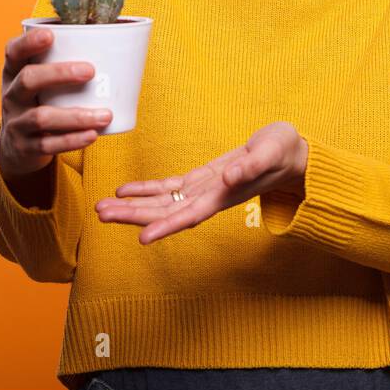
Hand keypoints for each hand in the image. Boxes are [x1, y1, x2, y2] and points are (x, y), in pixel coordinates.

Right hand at [0, 27, 112, 179]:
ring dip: (76, 116)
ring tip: (105, 115)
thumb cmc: (40, 103)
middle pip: (28, 80)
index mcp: (14, 74)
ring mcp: (16, 123)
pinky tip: (93, 135)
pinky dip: (72, 140)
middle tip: (91, 71)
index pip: (13, 52)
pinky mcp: (25, 147)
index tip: (50, 34)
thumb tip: (113, 44)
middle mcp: (11, 96)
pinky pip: (48, 145)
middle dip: (59, 74)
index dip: (28, 42)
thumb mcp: (40, 84)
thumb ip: (63, 65)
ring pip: (41, 118)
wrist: (16, 148)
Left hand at [95, 121, 308, 244]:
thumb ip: (253, 164)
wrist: (289, 154)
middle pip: (166, 212)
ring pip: (162, 203)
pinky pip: (168, 187)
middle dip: (134, 215)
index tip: (143, 238)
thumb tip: (228, 177)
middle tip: (100, 214)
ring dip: (132, 206)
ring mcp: (203, 190)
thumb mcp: (272, 150)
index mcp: (225, 196)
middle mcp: (209, 199)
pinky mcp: (200, 179)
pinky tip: (123, 190)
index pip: (191, 215)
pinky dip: (145, 189)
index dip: (167, 226)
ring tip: (101, 207)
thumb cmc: (283, 151)